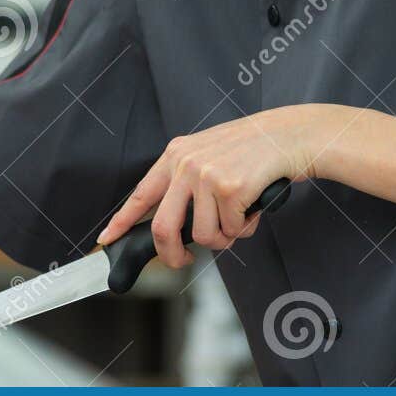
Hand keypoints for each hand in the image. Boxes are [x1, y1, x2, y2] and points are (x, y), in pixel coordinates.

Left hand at [96, 105, 334, 268]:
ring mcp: (207, 176)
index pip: (141, 194)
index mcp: (176, 154)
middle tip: (183, 261)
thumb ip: (187, 183)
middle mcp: (186, 164)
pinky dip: (246, 228)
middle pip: (163, 227)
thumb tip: (174, 228)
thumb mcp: (209, 153)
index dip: (121, 222)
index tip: (106, 239)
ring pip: (205, 236)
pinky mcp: (231, 188)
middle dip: (172, 255)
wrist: (289, 135)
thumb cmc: (253, 150)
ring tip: (240, 215)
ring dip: (226, 237)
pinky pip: (233, 231)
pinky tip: (254, 206)